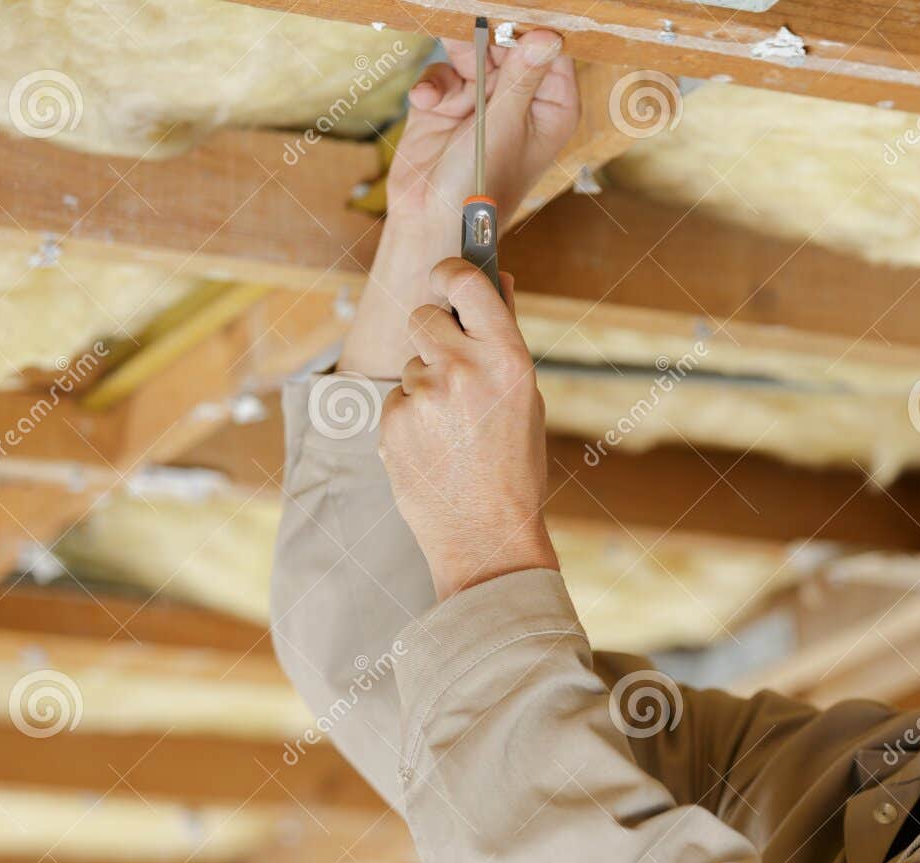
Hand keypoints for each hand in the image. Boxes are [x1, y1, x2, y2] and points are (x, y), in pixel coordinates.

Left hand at [379, 259, 558, 600]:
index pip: (466, 281)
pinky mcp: (393, 421)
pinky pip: (396, 400)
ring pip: (410, 364)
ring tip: (452, 429)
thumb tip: (499, 280)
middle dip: (432, 334)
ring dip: (425, 385)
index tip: (446, 275)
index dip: (451, 271)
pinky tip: (434, 448)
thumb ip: (504, 339)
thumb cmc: (515, 467)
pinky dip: (410, 418)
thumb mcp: (526, 398)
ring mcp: (424, 395)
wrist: (487, 534)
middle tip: (450, 367)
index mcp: (507, 358)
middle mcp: (464, 368)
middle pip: (424, 315)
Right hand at [388, 29, 579, 224]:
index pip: (550, 50)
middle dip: (485, 41)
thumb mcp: (502, 126)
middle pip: (508, 43)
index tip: (510, 18)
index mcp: (552, 107)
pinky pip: (442, 72)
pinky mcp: (450, 103)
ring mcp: (484, 100)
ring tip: (448, 88)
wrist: (430, 221)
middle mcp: (522, 99)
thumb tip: (547, 35)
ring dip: (455, 62)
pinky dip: (433, 86)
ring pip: (472, 51)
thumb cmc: (480, 187)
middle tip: (468, 40)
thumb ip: (521, 77)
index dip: (529, 30)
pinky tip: (427, 104)